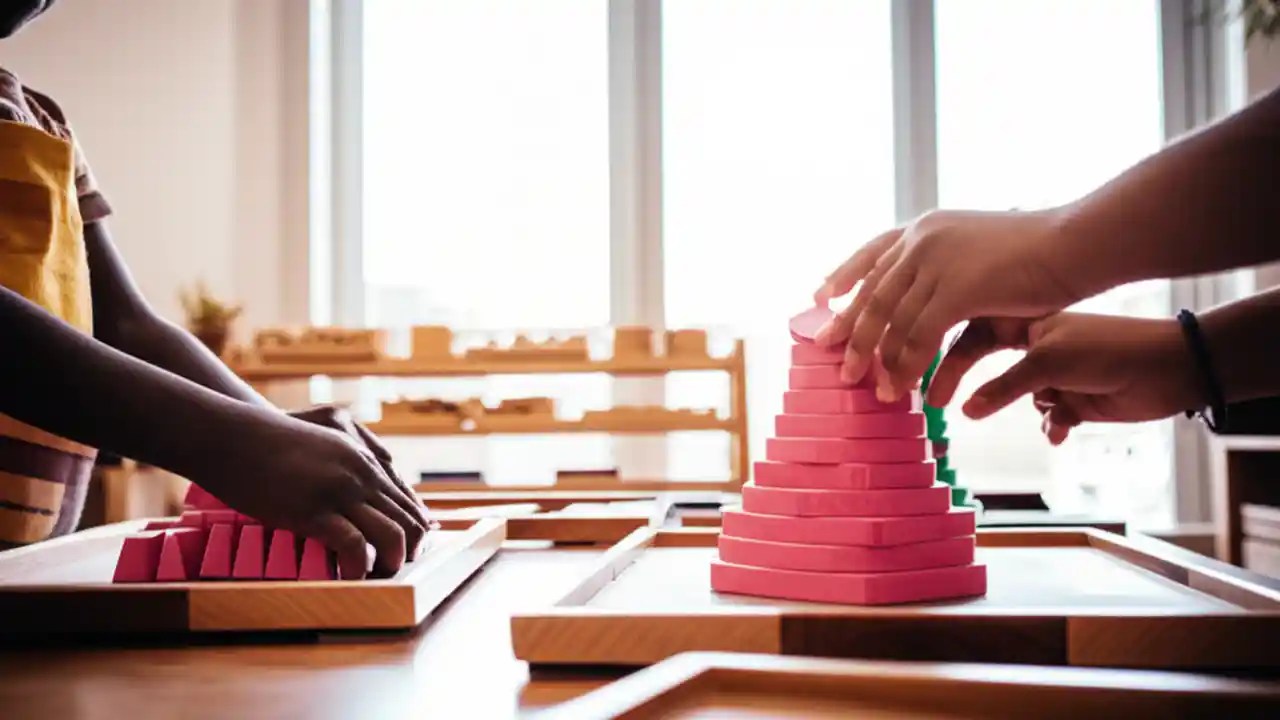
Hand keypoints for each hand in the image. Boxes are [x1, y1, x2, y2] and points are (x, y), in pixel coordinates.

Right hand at [190, 412, 428, 578]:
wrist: (232, 436)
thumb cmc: (269, 442)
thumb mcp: (322, 441)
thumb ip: (348, 461)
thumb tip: (364, 489)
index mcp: (364, 459)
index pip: (407, 500)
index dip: (416, 529)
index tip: (413, 551)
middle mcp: (361, 474)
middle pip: (408, 520)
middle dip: (411, 550)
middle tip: (398, 570)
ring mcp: (341, 491)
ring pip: (392, 534)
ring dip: (392, 562)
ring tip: (381, 577)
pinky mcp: (314, 511)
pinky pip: (354, 546)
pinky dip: (359, 568)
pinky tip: (351, 577)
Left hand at [812, 209, 1083, 400]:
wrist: (1074, 244)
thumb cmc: (1036, 251)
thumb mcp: (976, 247)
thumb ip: (945, 260)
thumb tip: (925, 281)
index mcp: (925, 227)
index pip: (871, 253)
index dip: (843, 276)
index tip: (819, 297)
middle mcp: (922, 240)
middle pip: (874, 293)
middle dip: (852, 330)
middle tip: (834, 359)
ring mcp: (936, 263)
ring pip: (893, 320)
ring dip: (879, 359)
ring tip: (871, 388)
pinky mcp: (955, 290)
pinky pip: (920, 338)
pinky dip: (909, 367)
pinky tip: (905, 389)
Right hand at [926, 314, 1202, 444]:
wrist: (1167, 369)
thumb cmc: (1105, 350)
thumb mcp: (1046, 364)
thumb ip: (1002, 388)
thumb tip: (965, 411)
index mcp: (1025, 318)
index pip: (972, 330)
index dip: (948, 353)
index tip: (925, 380)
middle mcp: (1036, 342)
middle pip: (990, 365)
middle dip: (977, 388)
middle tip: (947, 407)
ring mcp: (1055, 370)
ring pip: (1021, 395)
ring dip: (1030, 406)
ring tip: (1048, 409)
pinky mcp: (1074, 397)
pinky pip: (1048, 414)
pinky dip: (1053, 423)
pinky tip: (1063, 428)